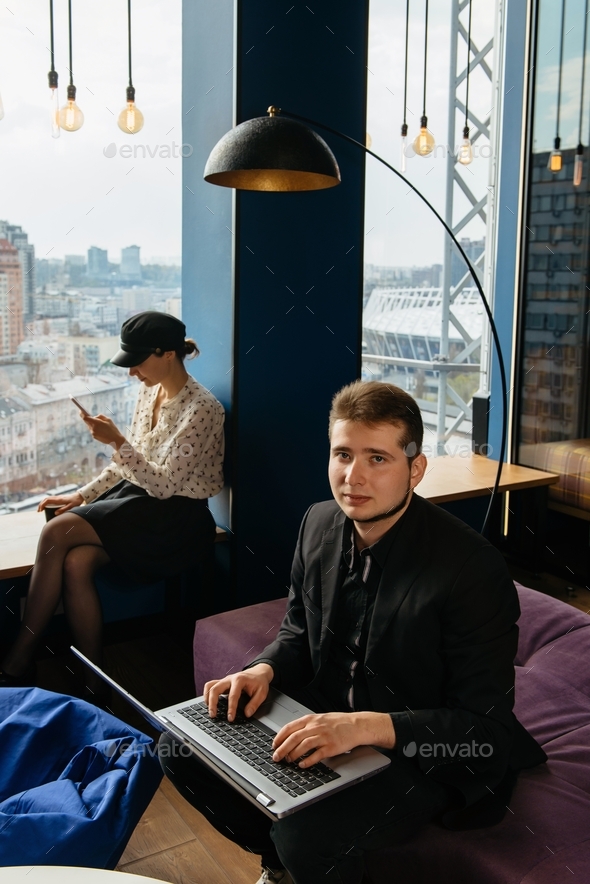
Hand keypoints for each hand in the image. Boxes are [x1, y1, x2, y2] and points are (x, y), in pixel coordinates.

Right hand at [38, 492, 83, 515]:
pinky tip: (47, 507)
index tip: (40, 510)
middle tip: (38, 511)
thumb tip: (55, 513)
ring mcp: (58, 497)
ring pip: (48, 499)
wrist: (80, 496)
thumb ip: (63, 510)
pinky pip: (51, 499)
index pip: (47, 501)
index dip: (42, 505)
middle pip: (46, 499)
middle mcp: (57, 498)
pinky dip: (46, 503)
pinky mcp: (59, 498)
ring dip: (43, 503)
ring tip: (41, 510)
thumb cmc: (76, 501)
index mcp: (59, 499)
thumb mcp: (71, 507)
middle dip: (40, 504)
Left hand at [82, 413, 125, 448]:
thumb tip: (94, 417)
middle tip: (85, 414)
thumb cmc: (113, 429)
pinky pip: (92, 430)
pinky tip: (101, 429)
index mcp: (97, 423)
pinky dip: (95, 428)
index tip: (80, 411)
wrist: (115, 440)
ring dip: (92, 424)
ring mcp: (93, 433)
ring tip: (98, 423)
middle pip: (87, 422)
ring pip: (90, 426)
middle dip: (87, 418)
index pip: (86, 418)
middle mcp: (93, 428)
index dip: (82, 414)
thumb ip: (100, 416)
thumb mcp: (108, 419)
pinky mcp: (94, 436)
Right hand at [203, 664, 273, 721]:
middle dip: (212, 703)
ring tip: (209, 710)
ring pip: (210, 686)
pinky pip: (210, 686)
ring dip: (207, 698)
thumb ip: (255, 703)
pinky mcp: (222, 682)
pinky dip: (207, 694)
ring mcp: (225, 680)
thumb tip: (247, 714)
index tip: (230, 718)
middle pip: (215, 689)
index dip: (231, 708)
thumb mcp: (262, 692)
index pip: (233, 696)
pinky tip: (208, 703)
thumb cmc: (259, 682)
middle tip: (213, 715)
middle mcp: (230, 679)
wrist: (258, 672)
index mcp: (240, 680)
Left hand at [272, 711, 395, 767]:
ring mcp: (324, 737)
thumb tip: (290, 735)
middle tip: (276, 757)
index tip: (274, 745)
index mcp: (311, 719)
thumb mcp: (320, 719)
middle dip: (282, 748)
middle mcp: (316, 727)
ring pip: (303, 746)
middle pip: (294, 738)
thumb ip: (306, 725)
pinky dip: (307, 760)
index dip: (279, 737)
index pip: (290, 727)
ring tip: (288, 761)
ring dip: (293, 755)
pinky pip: (316, 755)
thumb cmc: (338, 723)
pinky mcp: (331, 747)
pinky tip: (302, 764)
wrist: (356, 725)